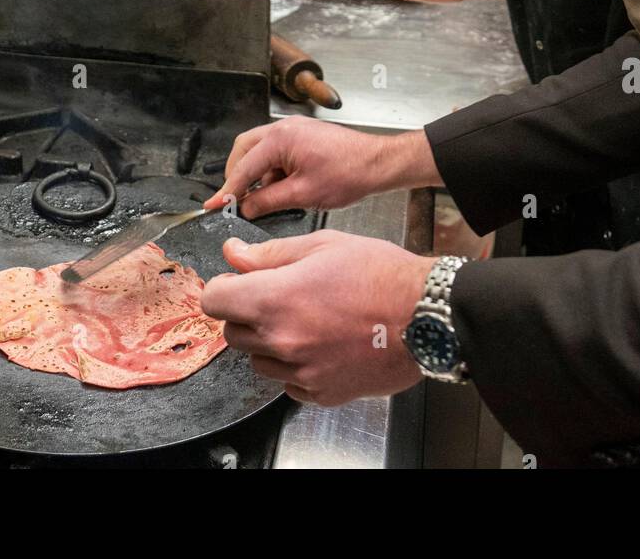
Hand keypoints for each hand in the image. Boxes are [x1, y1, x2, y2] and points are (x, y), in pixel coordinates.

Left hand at [202, 230, 430, 404]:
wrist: (424, 315)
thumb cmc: (380, 274)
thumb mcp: (323, 246)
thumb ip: (270, 254)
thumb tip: (233, 255)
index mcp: (276, 299)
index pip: (214, 300)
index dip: (223, 287)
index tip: (236, 283)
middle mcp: (282, 340)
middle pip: (233, 333)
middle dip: (245, 313)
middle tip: (278, 296)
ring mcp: (301, 371)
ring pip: (258, 361)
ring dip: (269, 341)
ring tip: (306, 319)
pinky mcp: (320, 393)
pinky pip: (288, 383)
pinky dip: (295, 366)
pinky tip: (320, 344)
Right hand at [203, 119, 435, 216]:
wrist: (377, 163)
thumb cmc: (348, 174)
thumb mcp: (302, 195)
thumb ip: (268, 200)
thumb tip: (246, 207)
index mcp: (280, 138)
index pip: (243, 167)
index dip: (227, 189)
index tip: (213, 204)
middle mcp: (283, 127)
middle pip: (244, 149)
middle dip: (237, 175)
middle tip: (235, 200)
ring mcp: (293, 129)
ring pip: (259, 149)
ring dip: (256, 172)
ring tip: (266, 197)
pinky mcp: (302, 135)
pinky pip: (275, 150)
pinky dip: (272, 168)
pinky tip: (282, 187)